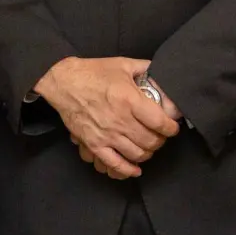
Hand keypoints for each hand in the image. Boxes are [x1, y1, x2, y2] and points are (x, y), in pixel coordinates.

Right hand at [34, 56, 177, 178]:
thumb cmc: (93, 73)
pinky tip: (135, 169)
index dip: (171, 128)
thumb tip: (161, 71)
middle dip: (160, 140)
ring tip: (147, 146)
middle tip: (160, 136)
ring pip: (137, 154)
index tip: (172, 127)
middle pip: (151, 141)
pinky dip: (127, 170)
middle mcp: (120, 120)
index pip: (160, 122)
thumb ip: (145, 68)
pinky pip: (114, 164)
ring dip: (147, 153)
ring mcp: (106, 134)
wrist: (63, 82)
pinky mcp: (94, 143)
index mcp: (129, 99)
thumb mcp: (122, 64)